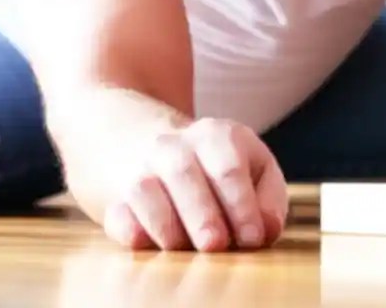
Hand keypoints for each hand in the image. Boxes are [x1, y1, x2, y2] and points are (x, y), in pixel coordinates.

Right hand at [102, 118, 288, 251]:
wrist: (150, 143)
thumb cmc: (219, 167)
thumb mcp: (254, 168)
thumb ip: (269, 198)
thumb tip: (268, 230)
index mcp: (217, 136)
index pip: (228, 169)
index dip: (242, 206)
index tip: (252, 238)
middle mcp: (174, 147)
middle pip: (185, 176)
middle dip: (202, 215)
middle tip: (216, 246)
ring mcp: (140, 168)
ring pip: (145, 191)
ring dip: (167, 226)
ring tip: (186, 248)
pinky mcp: (117, 197)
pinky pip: (117, 213)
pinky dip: (128, 229)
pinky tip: (144, 242)